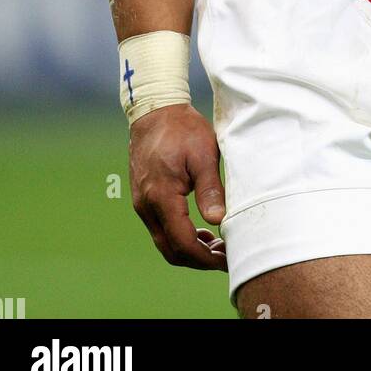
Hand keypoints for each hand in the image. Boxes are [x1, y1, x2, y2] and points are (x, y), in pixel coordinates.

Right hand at [129, 103, 227, 269]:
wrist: (154, 111)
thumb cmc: (182, 128)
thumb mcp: (203, 154)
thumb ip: (210, 188)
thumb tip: (218, 220)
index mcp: (161, 196)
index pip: (182, 242)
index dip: (205, 258)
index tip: (227, 260)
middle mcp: (147, 205)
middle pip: (171, 250)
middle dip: (199, 260)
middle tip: (226, 257)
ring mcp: (143, 204)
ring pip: (165, 242)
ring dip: (190, 250)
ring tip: (218, 245)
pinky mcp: (144, 199)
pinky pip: (161, 229)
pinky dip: (181, 237)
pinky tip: (201, 231)